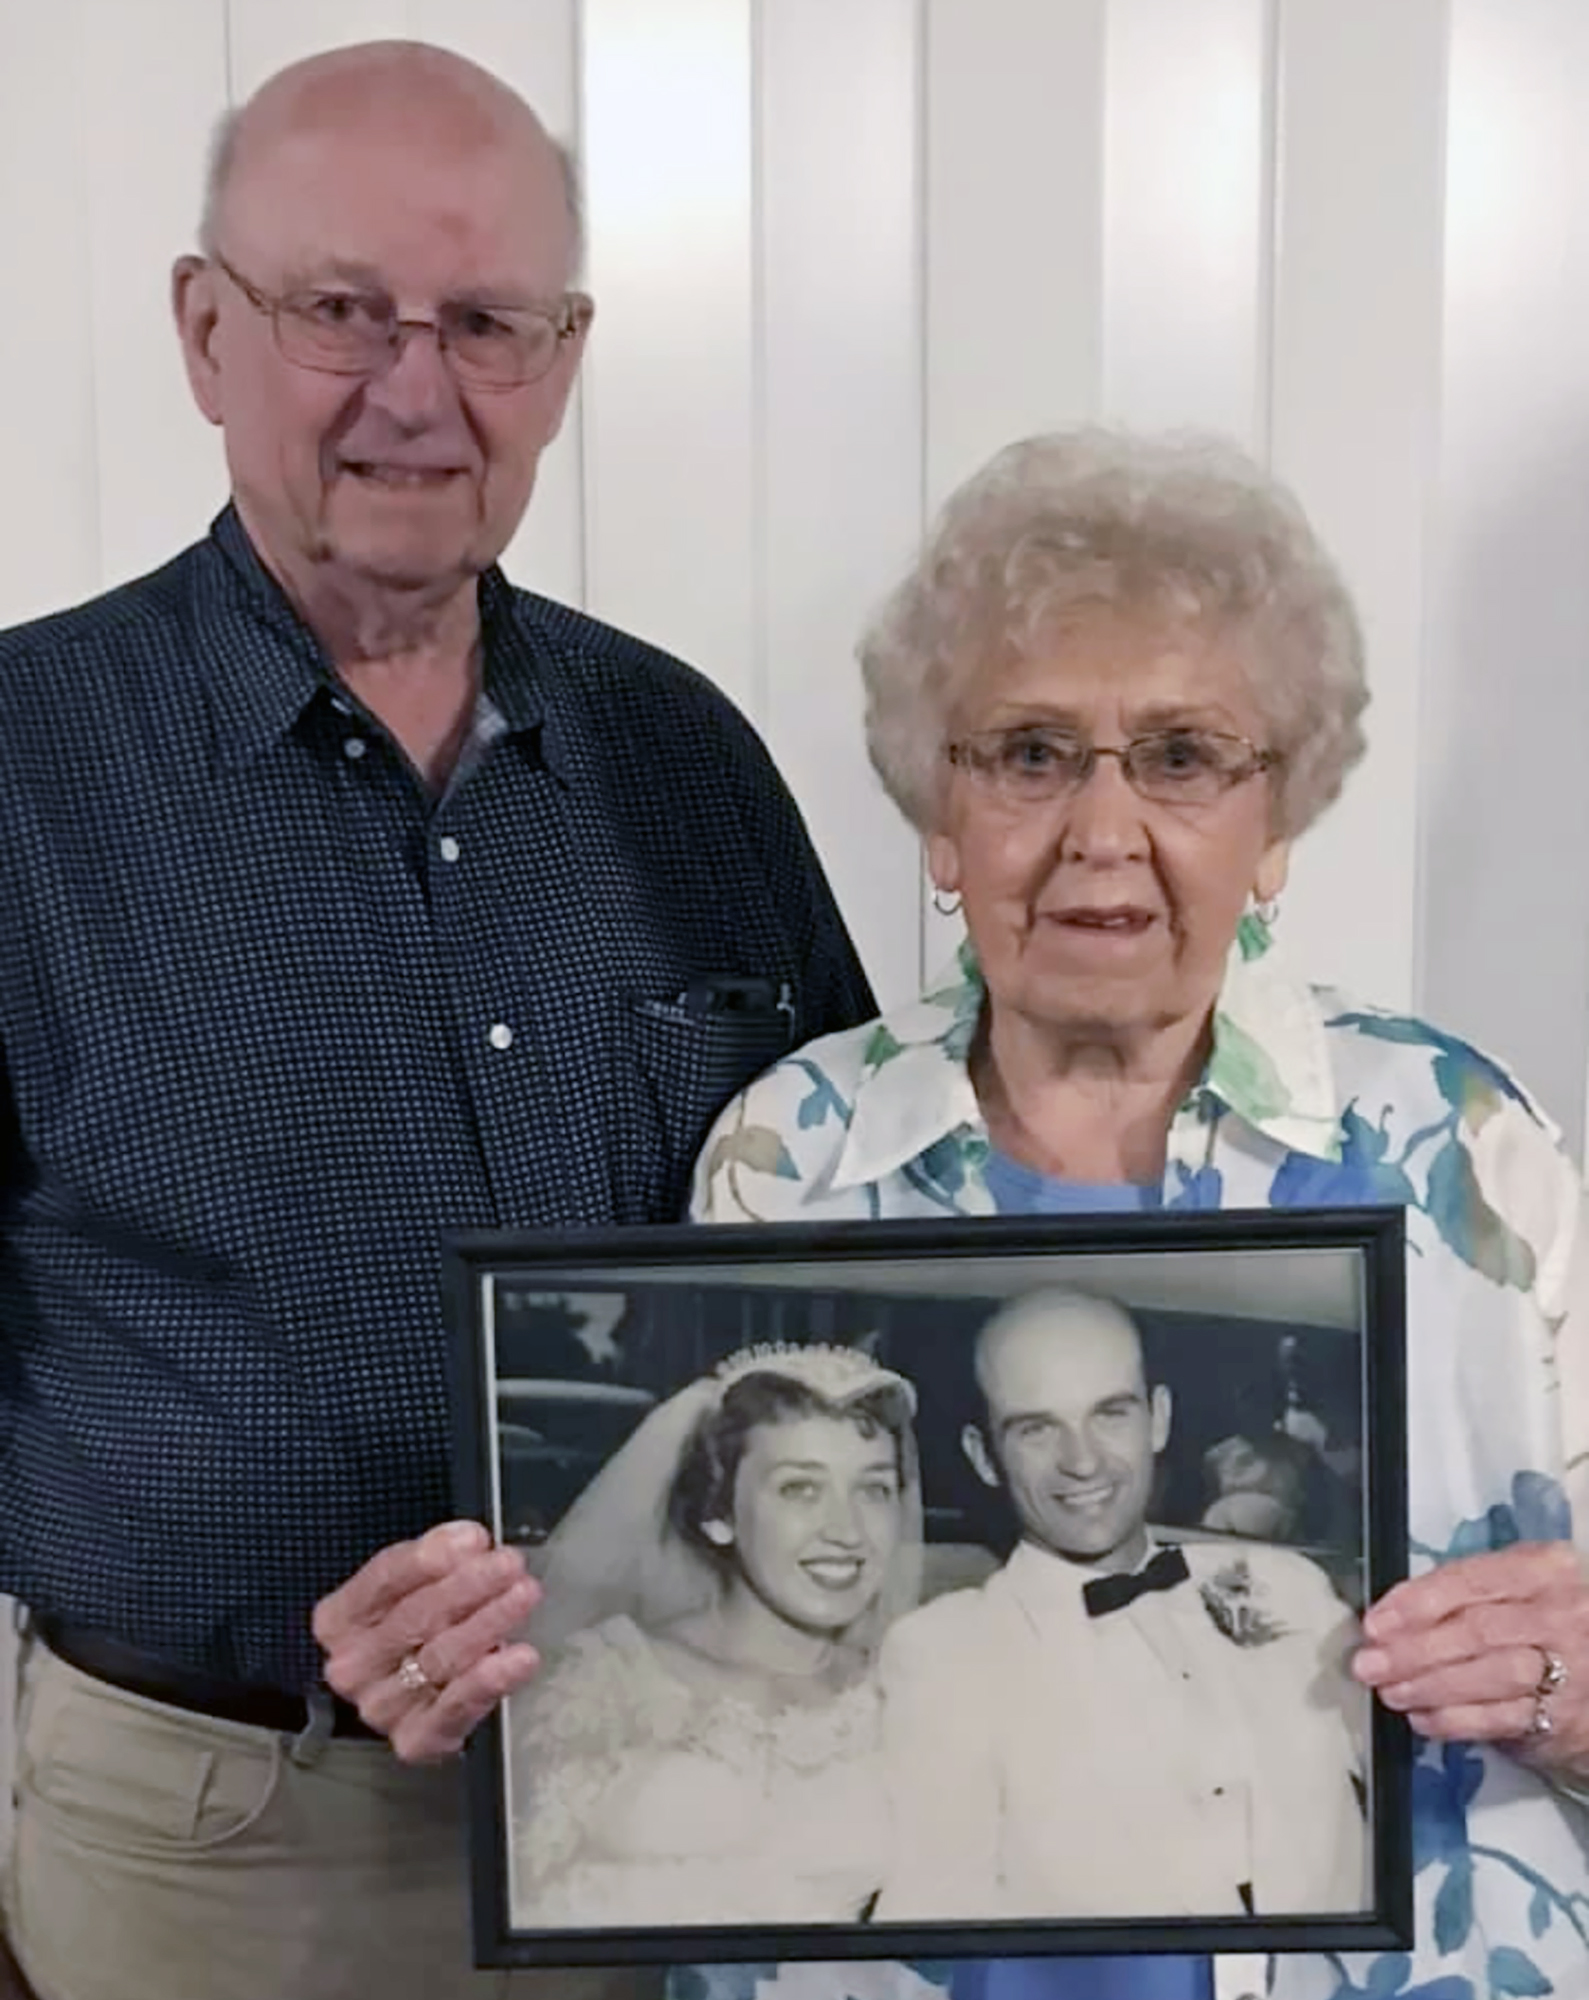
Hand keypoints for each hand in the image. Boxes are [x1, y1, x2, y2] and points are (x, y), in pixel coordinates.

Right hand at [312, 1520, 541, 1761]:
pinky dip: (492, 1680)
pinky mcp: (415, 1741)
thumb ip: (437, 1556)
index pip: (384, 1579)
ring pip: (440, 1659)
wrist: (412, 1692)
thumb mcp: (416, 1581)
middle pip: (415, 1618)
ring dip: (489, 1622)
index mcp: (339, 1621)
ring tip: (525, 1594)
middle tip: (511, 1564)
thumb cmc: (415, 1623)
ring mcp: (381, 1708)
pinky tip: (523, 1656)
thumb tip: (469, 1542)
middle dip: (469, 1586)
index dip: (431, 1557)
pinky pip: (456, 1708)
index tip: (476, 1540)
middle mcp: (351, 1668)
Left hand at [1352, 1542, 1588, 1773]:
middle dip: (1414, 1650)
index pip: (1471, 1580)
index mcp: (1544, 1568)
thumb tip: (1388, 1620)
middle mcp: (1562, 1615)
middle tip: (1368, 1664)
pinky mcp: (1564, 1719)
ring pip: (1489, 1676)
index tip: (1374, 1623)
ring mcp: (1570, 1669)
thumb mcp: (1513, 1590)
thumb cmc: (1540, 1623)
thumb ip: (1463, 1595)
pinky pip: (1501, 1720)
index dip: (1417, 1602)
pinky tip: (1422, 1719)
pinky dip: (1455, 1721)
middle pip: (1477, 1631)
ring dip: (1429, 1686)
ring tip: (1389, 1692)